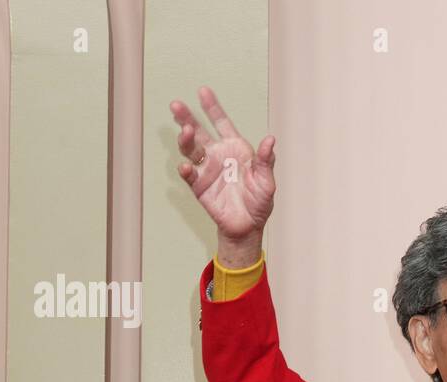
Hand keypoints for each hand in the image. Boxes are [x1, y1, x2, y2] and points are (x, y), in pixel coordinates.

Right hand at [170, 86, 275, 242]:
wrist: (248, 226)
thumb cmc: (259, 201)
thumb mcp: (267, 180)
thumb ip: (266, 161)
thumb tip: (270, 139)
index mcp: (235, 148)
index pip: (221, 123)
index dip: (212, 108)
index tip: (203, 91)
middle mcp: (217, 154)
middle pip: (199, 132)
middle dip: (187, 118)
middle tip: (176, 105)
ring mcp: (206, 169)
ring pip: (191, 149)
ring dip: (186, 140)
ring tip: (185, 132)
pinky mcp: (199, 186)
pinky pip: (190, 175)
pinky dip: (186, 170)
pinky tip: (186, 166)